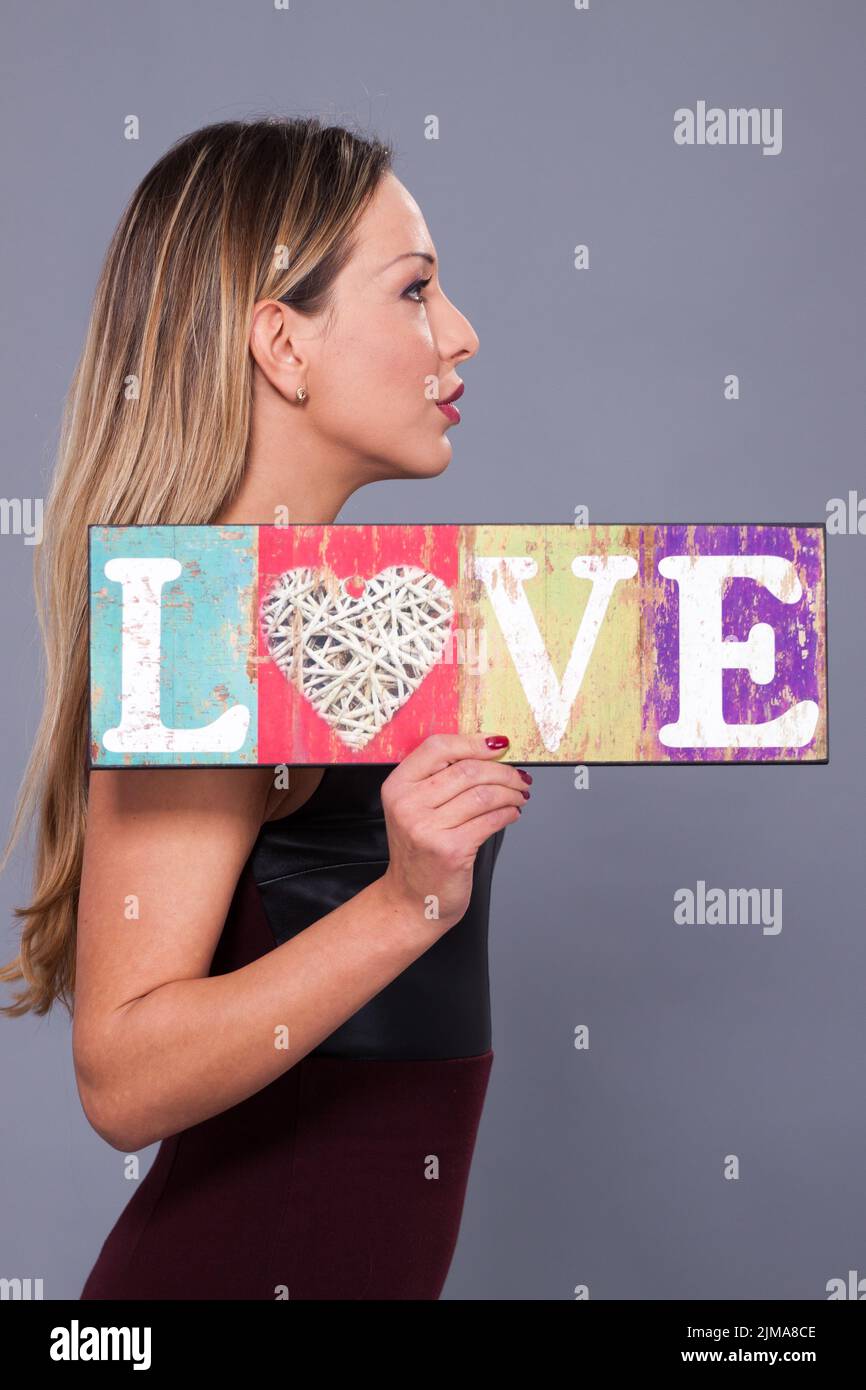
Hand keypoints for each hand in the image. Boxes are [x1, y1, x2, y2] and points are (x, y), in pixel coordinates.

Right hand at [378, 732, 528, 931]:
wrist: (412, 899)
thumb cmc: (420, 851)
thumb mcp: (416, 808)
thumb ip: (440, 779)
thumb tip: (489, 752)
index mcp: (397, 786)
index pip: (438, 747)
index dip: (474, 742)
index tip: (498, 746)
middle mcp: (408, 805)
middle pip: (468, 770)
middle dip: (503, 771)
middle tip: (519, 778)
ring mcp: (427, 829)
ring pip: (483, 795)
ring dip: (510, 793)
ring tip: (519, 796)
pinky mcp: (451, 850)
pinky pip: (490, 820)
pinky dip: (509, 813)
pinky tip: (512, 813)